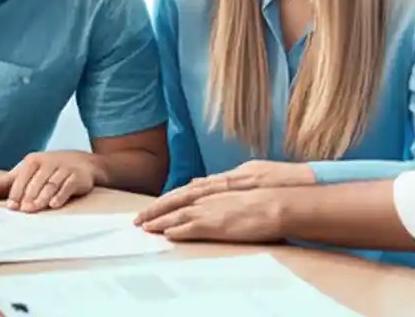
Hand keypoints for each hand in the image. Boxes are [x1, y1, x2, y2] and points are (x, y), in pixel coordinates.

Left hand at [0, 151, 100, 211]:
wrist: (83, 163)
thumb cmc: (49, 170)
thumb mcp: (28, 172)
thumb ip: (7, 183)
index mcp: (33, 161)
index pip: (22, 177)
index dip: (16, 192)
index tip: (11, 207)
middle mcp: (48, 162)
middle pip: (36, 181)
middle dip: (28, 196)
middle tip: (22, 211)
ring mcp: (64, 168)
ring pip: (51, 184)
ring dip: (42, 197)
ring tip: (34, 209)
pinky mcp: (77, 176)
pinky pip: (68, 186)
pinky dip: (61, 195)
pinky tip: (54, 205)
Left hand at [138, 189, 286, 242]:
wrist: (277, 203)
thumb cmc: (262, 194)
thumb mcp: (234, 180)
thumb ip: (212, 182)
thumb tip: (195, 181)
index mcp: (211, 188)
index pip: (180, 194)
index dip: (164, 201)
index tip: (151, 207)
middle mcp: (206, 197)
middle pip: (173, 203)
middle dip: (153, 211)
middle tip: (137, 219)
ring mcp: (209, 210)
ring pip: (177, 215)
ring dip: (159, 221)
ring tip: (144, 228)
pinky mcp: (215, 225)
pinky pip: (190, 228)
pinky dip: (177, 231)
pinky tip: (166, 234)